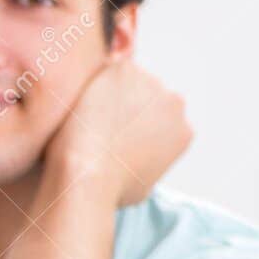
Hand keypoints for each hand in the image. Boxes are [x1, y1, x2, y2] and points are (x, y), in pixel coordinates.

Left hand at [45, 59, 190, 206]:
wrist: (87, 172)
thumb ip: (149, 166)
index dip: (132, 124)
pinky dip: (91, 79)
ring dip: (107, 90)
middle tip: (93, 120)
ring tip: (80, 111)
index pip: (158, 119)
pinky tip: (75, 98)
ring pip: (125, 81)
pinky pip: (105, 68)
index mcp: (183, 132)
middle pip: (146, 96)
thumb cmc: (108, 190)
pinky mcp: (125, 70)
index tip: (110, 133)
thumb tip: (140, 168)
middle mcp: (175, 104)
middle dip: (124, 104)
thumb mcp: (142, 188)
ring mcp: (152, 83)